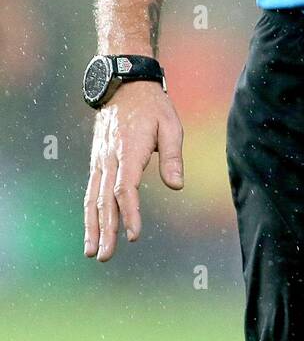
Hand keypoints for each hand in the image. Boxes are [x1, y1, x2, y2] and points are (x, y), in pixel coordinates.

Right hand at [84, 81, 183, 261]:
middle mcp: (110, 158)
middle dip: (105, 229)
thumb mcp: (170, 125)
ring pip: (92, 198)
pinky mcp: (97, 161)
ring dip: (92, 226)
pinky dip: (89, 212)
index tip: (134, 235)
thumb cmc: (153, 106)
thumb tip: (177, 186)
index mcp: (129, 150)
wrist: (125, 84)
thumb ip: (173, 156)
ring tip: (92, 252)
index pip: (126, 188)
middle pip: (104, 199)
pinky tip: (91, 229)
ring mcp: (100, 160)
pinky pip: (90, 190)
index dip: (129, 213)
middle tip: (105, 256)